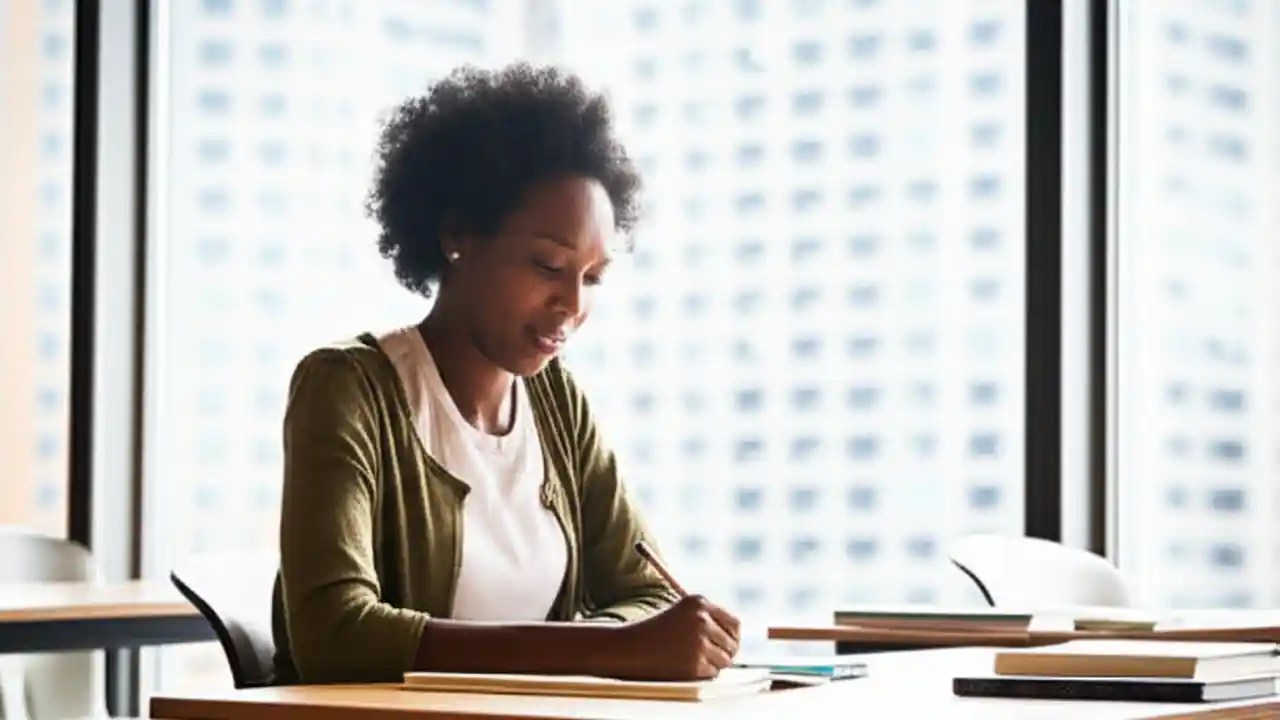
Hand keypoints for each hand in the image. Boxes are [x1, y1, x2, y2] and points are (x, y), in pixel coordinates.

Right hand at [600, 595, 740, 680]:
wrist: (628, 647)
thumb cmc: (655, 631)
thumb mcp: (682, 613)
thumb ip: (708, 619)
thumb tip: (737, 637)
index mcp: (699, 602)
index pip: (734, 623)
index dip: (732, 637)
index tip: (726, 645)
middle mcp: (702, 619)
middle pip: (733, 644)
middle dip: (724, 652)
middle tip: (709, 656)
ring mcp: (699, 642)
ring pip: (725, 660)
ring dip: (713, 664)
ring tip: (693, 659)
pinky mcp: (695, 663)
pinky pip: (712, 673)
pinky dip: (703, 673)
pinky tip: (685, 666)